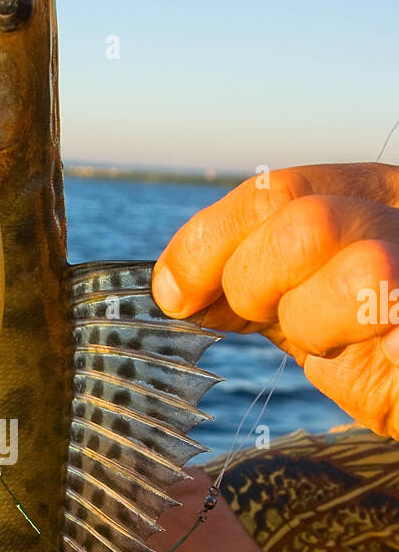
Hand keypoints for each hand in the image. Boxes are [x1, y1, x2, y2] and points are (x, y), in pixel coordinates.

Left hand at [151, 163, 398, 437]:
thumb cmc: (385, 354)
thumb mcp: (312, 309)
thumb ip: (255, 290)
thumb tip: (175, 288)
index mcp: (373, 196)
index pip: (276, 191)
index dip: (209, 240)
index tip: (174, 292)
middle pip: (306, 223)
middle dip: (255, 282)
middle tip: (261, 319)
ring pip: (360, 273)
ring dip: (320, 324)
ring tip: (336, 344)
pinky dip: (387, 346)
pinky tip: (389, 359)